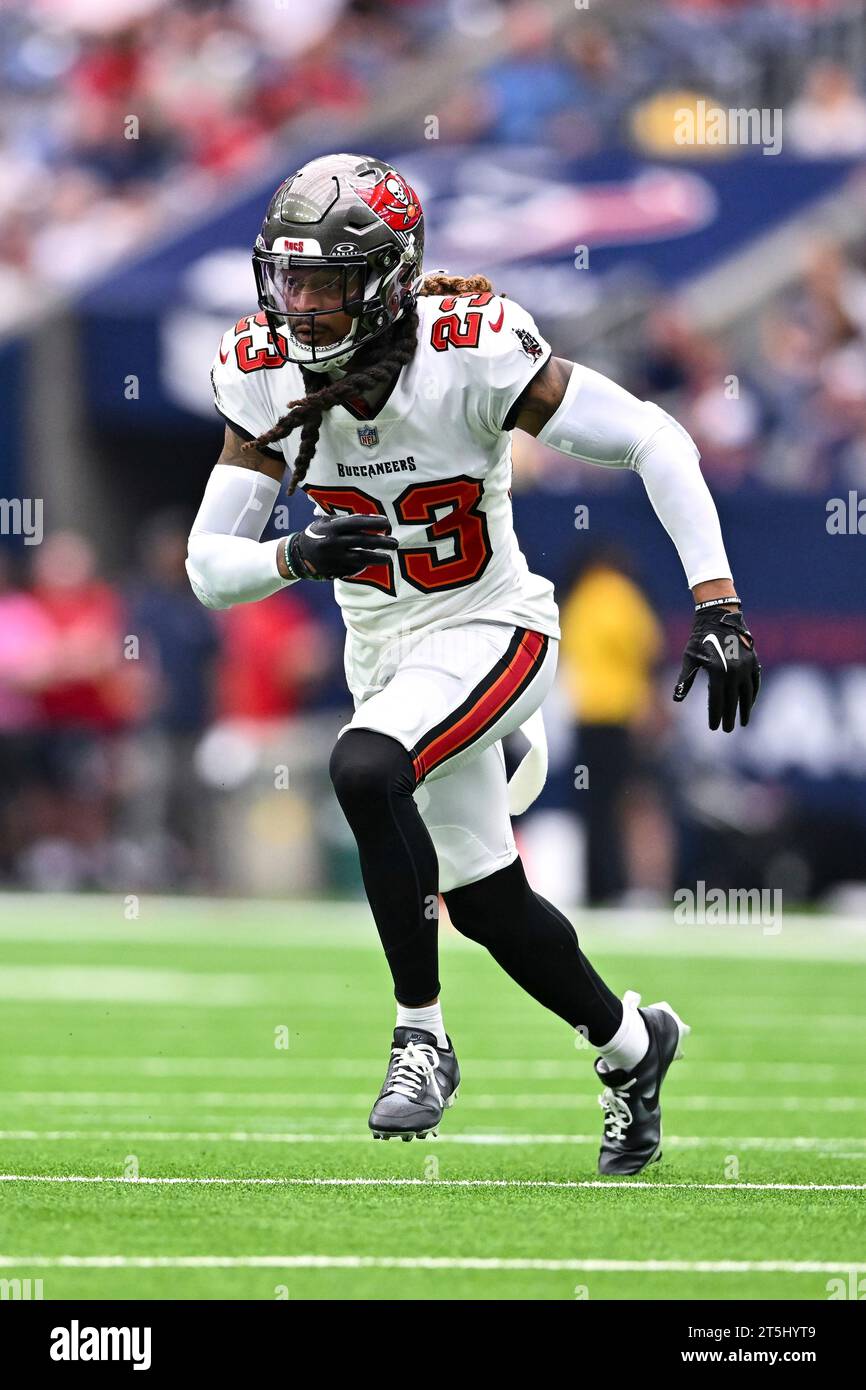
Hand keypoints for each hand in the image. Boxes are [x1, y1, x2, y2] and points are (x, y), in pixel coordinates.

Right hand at [283, 514, 397, 580]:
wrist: (298, 555)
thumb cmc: (317, 534)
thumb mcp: (326, 522)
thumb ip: (346, 521)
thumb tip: (373, 520)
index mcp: (331, 527)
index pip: (357, 522)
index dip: (374, 522)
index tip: (387, 523)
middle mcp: (333, 542)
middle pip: (362, 541)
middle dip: (381, 542)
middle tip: (395, 543)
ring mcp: (334, 558)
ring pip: (360, 558)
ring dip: (377, 558)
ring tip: (388, 558)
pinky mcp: (334, 570)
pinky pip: (353, 568)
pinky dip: (364, 566)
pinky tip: (372, 563)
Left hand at [673, 607, 760, 731]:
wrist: (719, 616)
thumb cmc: (700, 637)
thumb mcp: (689, 658)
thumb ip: (684, 680)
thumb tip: (676, 700)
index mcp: (717, 672)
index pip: (717, 700)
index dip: (715, 715)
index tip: (713, 728)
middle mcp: (734, 671)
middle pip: (732, 700)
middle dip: (730, 717)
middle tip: (728, 730)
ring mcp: (746, 666)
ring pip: (747, 694)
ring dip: (745, 709)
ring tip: (743, 722)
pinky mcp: (753, 660)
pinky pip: (755, 682)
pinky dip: (753, 694)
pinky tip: (750, 703)